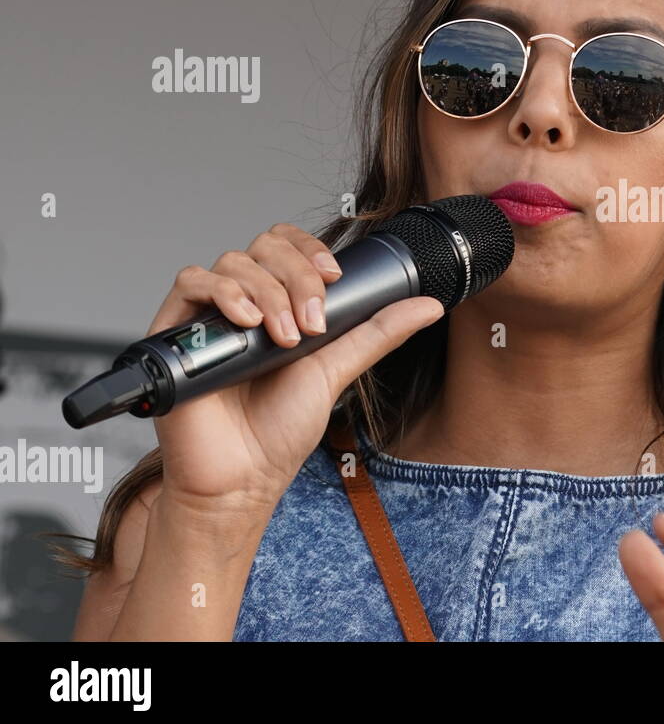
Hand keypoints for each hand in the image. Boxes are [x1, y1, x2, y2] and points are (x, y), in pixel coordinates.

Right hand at [146, 222, 443, 512]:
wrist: (242, 477)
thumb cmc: (281, 430)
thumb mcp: (338, 370)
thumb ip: (379, 333)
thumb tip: (429, 305)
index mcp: (280, 304)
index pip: (288, 246)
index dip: (310, 248)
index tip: (334, 276)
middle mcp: (243, 303)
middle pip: (264, 247)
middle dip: (297, 277)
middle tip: (311, 325)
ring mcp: (208, 315)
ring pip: (234, 262)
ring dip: (267, 294)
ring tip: (283, 340)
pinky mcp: (174, 332)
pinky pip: (191, 282)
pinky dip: (224, 293)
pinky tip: (247, 324)